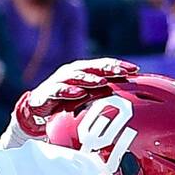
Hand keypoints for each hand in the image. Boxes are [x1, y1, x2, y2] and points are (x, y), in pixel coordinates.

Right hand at [13, 58, 138, 136]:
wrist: (38, 108)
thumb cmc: (68, 102)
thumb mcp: (87, 98)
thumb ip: (105, 97)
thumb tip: (132, 104)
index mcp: (84, 71)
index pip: (104, 65)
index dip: (119, 65)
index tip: (136, 69)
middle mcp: (72, 72)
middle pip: (92, 67)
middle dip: (108, 69)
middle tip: (122, 72)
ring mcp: (60, 81)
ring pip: (77, 77)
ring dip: (90, 79)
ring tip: (102, 82)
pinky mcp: (48, 92)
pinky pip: (59, 91)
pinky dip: (68, 91)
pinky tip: (78, 94)